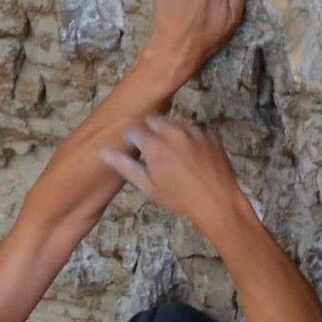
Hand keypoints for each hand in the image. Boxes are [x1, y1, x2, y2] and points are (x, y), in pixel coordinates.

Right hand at [99, 115, 244, 223]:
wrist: (218, 201)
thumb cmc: (180, 199)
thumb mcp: (149, 187)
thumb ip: (126, 167)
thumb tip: (104, 153)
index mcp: (154, 144)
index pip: (134, 129)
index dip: (132, 138)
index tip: (134, 148)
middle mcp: (172, 132)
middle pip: (153, 119)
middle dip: (149, 130)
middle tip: (152, 149)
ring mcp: (193, 131)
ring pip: (174, 122)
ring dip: (169, 132)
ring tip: (173, 154)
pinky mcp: (209, 134)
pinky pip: (193, 130)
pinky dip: (188, 138)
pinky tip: (192, 156)